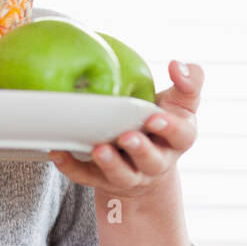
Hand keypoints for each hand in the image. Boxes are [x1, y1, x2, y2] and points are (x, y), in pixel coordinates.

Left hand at [48, 60, 201, 200]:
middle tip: (127, 137)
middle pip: (151, 160)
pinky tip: (58, 152)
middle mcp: (155, 161)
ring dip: (110, 163)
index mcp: (177, 140)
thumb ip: (188, 82)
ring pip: (121, 174)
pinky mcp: (103, 180)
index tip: (155, 118)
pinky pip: (86, 177)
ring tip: (98, 149)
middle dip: (139, 149)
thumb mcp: (179, 103)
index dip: (169, 128)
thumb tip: (177, 64)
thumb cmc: (160, 121)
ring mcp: (130, 174)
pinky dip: (71, 167)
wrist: (143, 161)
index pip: (181, 135)